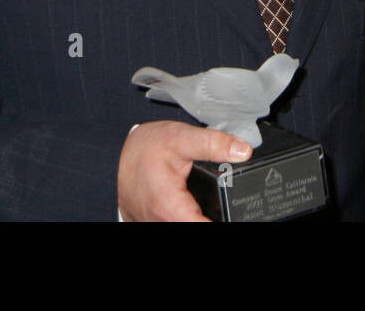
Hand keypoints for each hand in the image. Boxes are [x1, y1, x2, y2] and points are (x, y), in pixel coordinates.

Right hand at [117, 120, 251, 221]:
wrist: (121, 154)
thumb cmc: (146, 148)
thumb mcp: (181, 138)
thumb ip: (213, 144)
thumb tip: (243, 151)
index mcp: (170, 207)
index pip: (203, 226)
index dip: (224, 218)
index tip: (238, 212)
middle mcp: (162, 222)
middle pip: (199, 226)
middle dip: (217, 214)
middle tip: (228, 201)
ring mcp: (158, 225)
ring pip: (189, 224)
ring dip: (203, 215)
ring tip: (214, 202)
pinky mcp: (158, 223)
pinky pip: (179, 222)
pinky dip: (192, 216)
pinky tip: (201, 206)